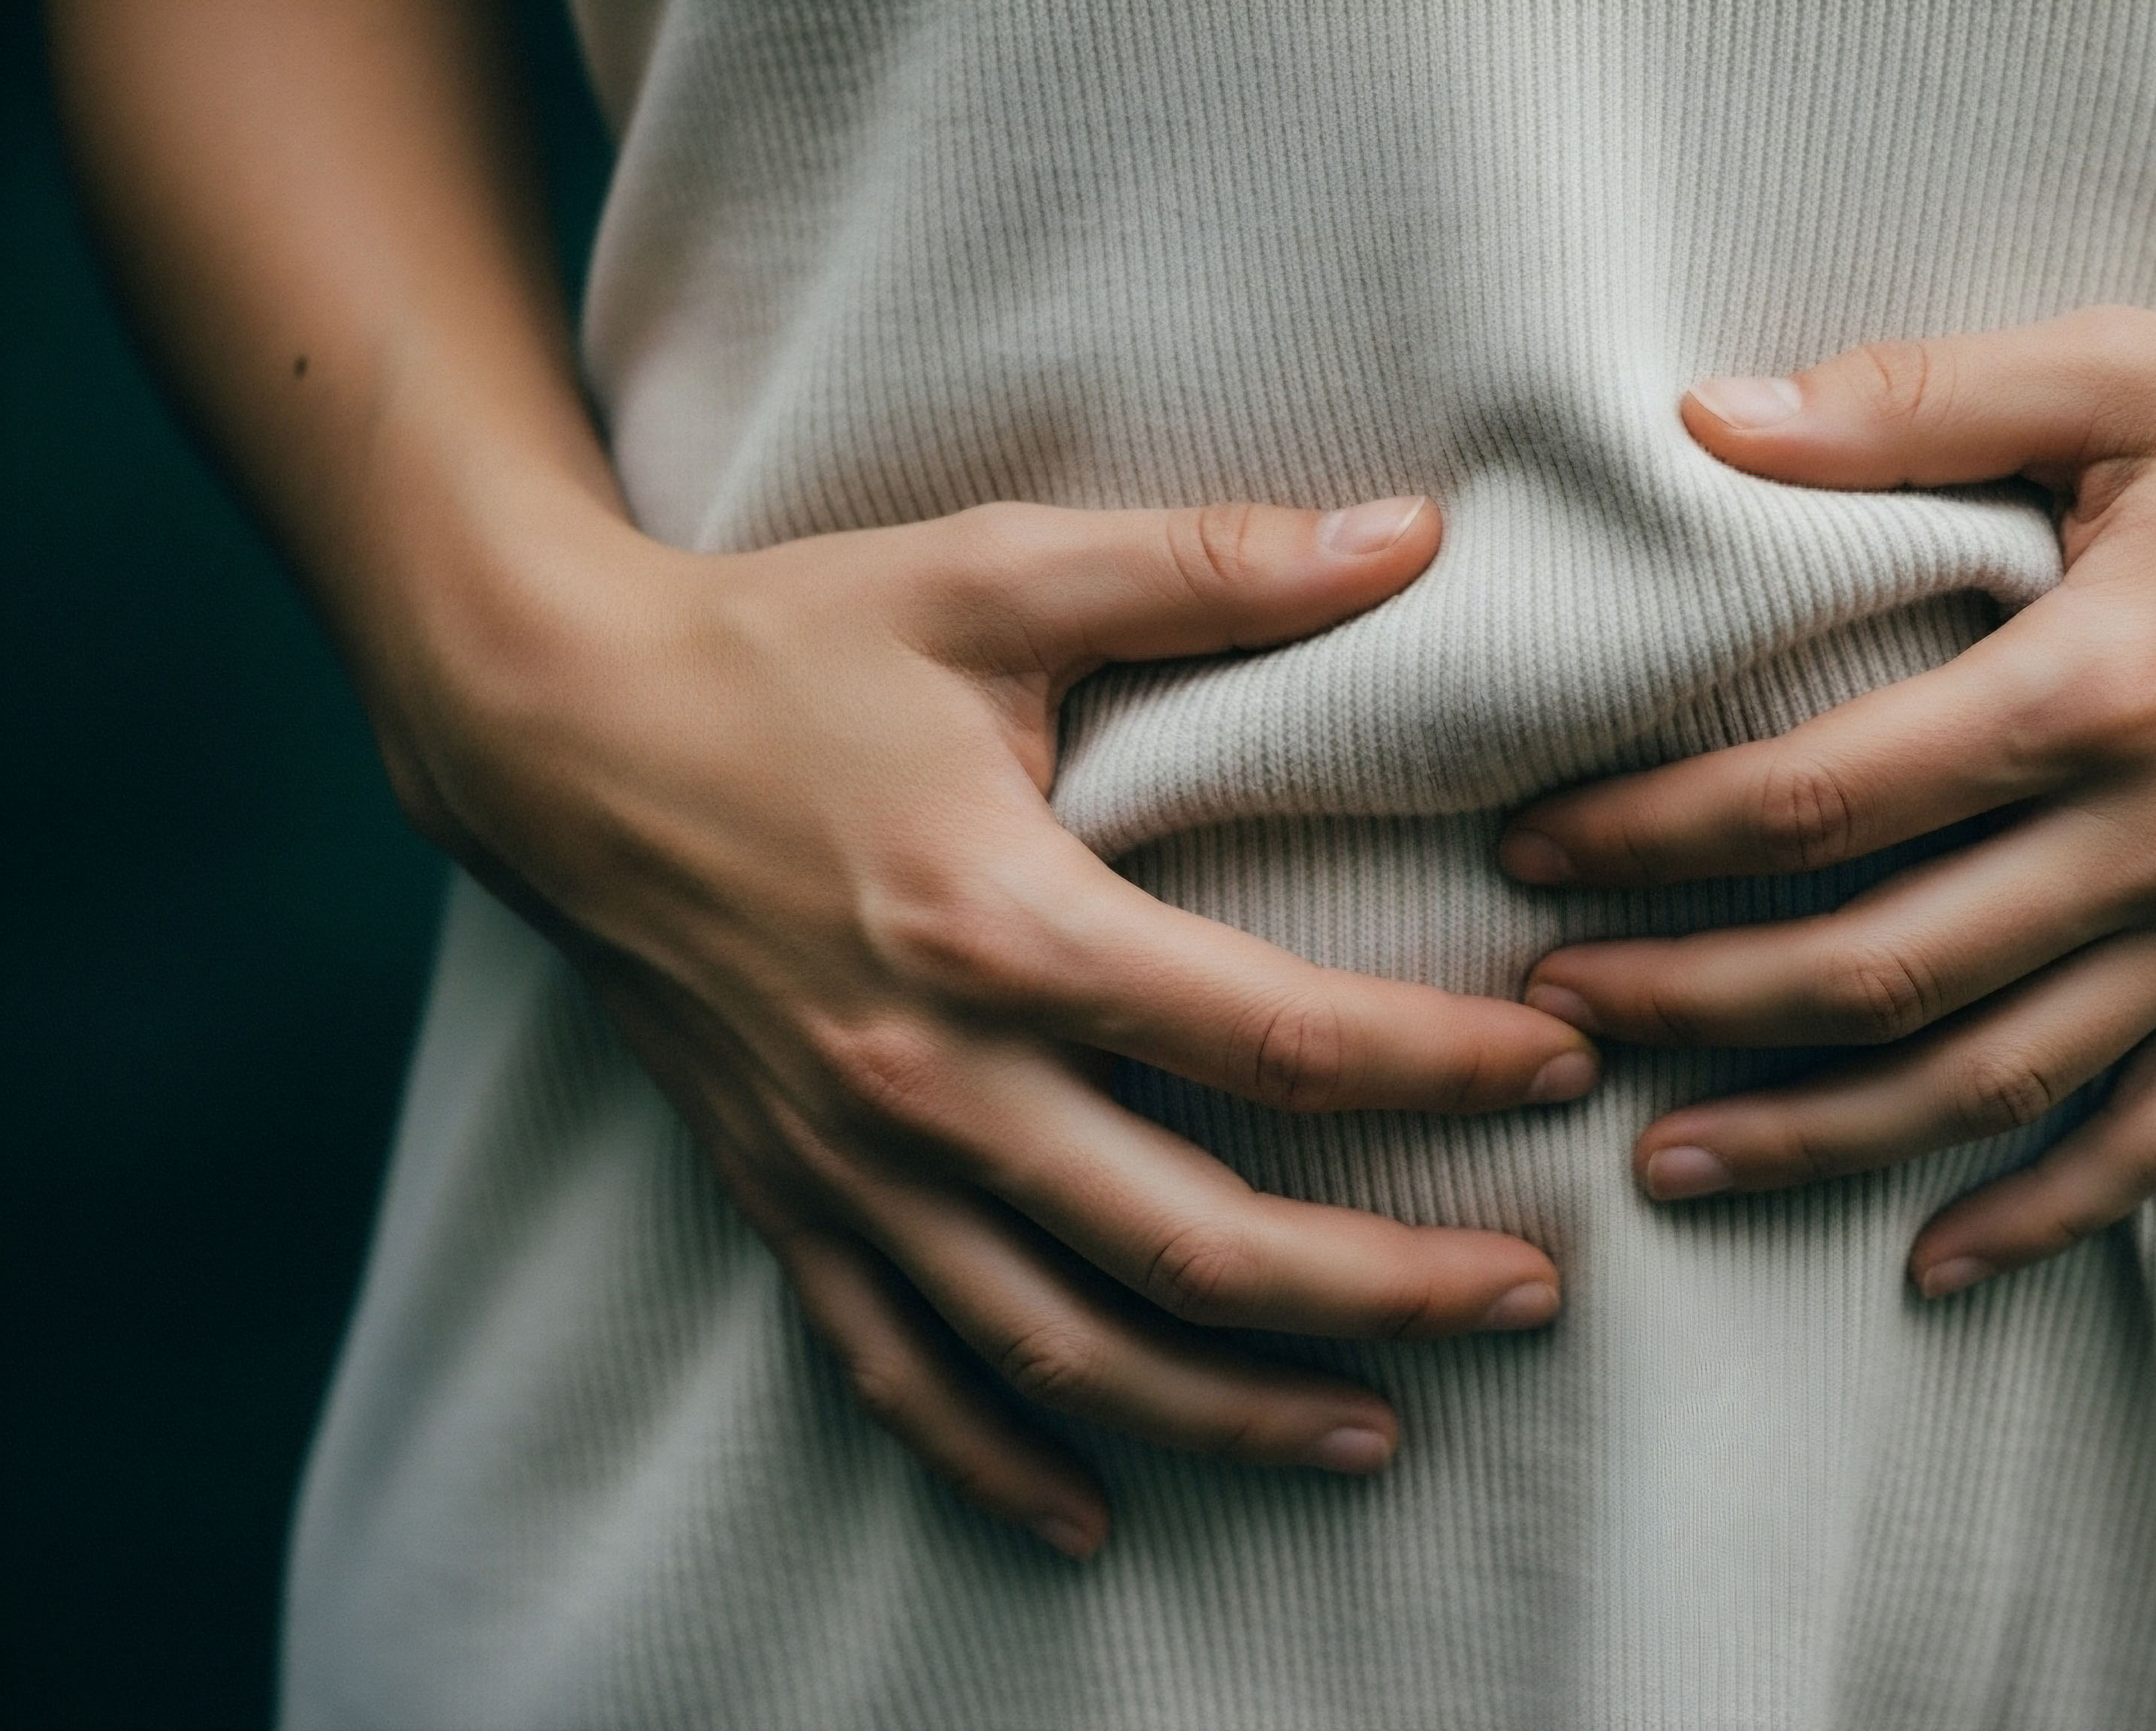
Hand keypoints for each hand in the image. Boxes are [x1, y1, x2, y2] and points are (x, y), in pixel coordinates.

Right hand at [382, 492, 1598, 1554]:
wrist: (544, 727)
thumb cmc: (782, 642)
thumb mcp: (990, 575)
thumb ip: (1205, 567)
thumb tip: (1411, 535)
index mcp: (1006, 926)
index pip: (1282, 1039)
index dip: (1447, 1068)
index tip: (1564, 1066)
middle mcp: (933, 1080)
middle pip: (1199, 1241)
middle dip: (1385, 1287)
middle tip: (1527, 1295)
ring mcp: (851, 1166)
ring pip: (1066, 1347)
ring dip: (1230, 1411)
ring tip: (1376, 1432)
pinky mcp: (784, 1201)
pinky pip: (895, 1373)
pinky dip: (993, 1460)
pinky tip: (1093, 1517)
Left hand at [1502, 305, 2155, 1298]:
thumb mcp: (2124, 369)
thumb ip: (1913, 400)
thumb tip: (1703, 422)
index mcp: (2105, 678)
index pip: (1826, 794)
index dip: (1656, 835)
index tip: (1535, 853)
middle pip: (1883, 964)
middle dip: (1694, 1004)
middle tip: (1552, 1013)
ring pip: (1996, 1078)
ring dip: (1821, 1139)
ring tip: (1670, 1161)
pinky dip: (2049, 1211)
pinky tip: (1933, 1260)